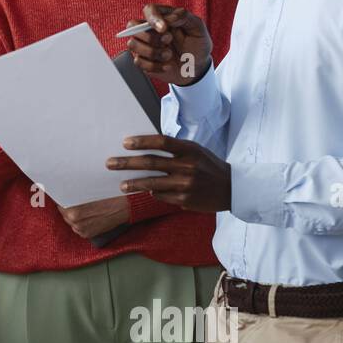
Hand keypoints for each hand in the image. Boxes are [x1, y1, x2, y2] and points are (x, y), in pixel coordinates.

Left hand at [56, 194, 130, 238]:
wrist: (125, 206)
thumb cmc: (108, 195)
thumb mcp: (88, 191)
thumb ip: (74, 194)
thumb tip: (65, 191)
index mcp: (73, 212)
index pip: (59, 204)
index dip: (60, 197)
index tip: (60, 193)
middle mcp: (75, 223)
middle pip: (63, 213)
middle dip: (67, 206)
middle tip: (71, 198)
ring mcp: (82, 230)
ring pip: (70, 221)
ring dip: (72, 214)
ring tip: (81, 206)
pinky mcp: (88, 235)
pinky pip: (78, 227)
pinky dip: (80, 222)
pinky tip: (86, 214)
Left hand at [106, 135, 230, 211]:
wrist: (232, 188)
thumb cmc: (209, 166)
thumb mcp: (196, 151)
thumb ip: (175, 150)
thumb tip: (145, 149)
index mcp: (190, 150)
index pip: (162, 143)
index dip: (142, 142)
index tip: (125, 143)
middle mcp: (187, 167)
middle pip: (151, 163)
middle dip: (127, 163)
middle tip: (110, 163)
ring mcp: (185, 185)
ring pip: (152, 183)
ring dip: (133, 184)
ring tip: (121, 185)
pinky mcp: (184, 200)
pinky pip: (161, 196)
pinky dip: (153, 193)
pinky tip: (149, 191)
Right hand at [125, 4, 212, 85]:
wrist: (197, 67)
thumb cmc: (197, 44)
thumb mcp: (198, 27)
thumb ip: (184, 17)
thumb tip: (169, 17)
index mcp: (162, 17)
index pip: (149, 10)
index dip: (153, 18)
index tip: (164, 28)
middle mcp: (150, 29)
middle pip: (133, 26)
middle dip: (151, 36)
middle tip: (169, 41)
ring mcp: (144, 45)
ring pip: (132, 44)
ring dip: (152, 52)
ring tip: (168, 55)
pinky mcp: (143, 61)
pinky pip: (138, 62)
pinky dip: (155, 66)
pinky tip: (167, 65)